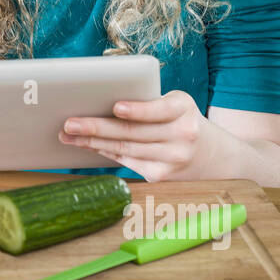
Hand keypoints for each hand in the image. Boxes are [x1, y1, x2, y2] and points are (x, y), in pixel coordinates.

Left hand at [58, 90, 209, 181]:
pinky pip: (125, 160)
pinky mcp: (160, 176)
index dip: (138, 110)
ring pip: (124, 149)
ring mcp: (172, 160)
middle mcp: (181, 136)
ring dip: (91, 142)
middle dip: (97, 128)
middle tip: (70, 123)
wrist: (211, 155)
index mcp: (183, 109)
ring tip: (68, 135)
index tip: (117, 107)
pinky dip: (103, 151)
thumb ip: (148, 102)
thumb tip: (99, 103)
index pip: (159, 110)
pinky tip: (85, 145)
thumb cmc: (180, 119)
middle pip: (133, 132)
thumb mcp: (175, 104)